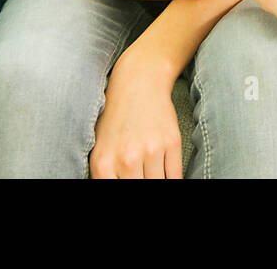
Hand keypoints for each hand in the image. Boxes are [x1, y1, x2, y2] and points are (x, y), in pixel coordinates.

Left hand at [89, 50, 182, 178]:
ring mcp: (151, 150)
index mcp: (103, 164)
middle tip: (142, 176)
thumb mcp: (100, 149)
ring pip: (158, 184)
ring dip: (157, 180)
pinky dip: (173, 179)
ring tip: (152, 172)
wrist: (138, 82)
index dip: (125, 189)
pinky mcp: (172, 142)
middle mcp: (127, 159)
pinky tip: (166, 174)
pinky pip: (175, 176)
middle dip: (141, 183)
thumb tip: (115, 183)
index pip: (117, 192)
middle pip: (140, 189)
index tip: (132, 181)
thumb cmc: (115, 118)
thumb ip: (106, 175)